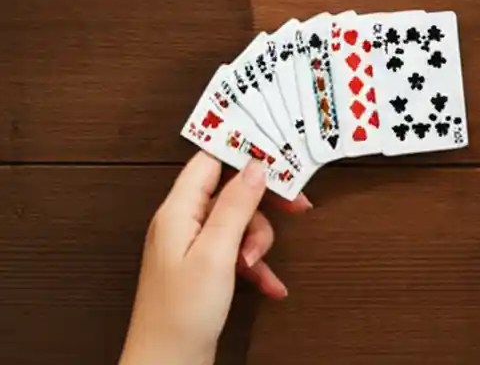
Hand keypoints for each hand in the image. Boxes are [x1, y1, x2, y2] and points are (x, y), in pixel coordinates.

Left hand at [119, 153, 309, 364]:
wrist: (167, 364)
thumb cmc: (180, 314)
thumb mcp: (215, 253)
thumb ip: (236, 205)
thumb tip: (255, 166)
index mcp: (178, 211)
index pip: (210, 160)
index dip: (242, 151)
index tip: (276, 152)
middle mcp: (183, 223)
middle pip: (233, 192)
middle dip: (263, 206)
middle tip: (297, 207)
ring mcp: (193, 247)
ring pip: (240, 223)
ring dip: (259, 241)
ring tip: (257, 266)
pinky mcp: (204, 268)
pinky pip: (237, 252)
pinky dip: (256, 266)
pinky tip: (269, 285)